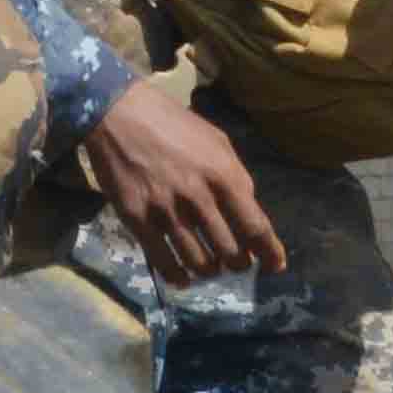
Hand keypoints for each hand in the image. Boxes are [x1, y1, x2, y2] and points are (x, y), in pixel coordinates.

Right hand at [80, 72, 286, 278]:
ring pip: (199, 261)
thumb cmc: (172, 124)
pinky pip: (163, 260)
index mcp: (224, 175)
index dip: (270, 253)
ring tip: (209, 267)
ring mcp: (166, 210)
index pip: (255, 227)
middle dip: (237, 263)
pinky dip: (177, 276)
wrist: (118, 114)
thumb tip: (246, 211)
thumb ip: (235, 177)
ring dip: (209, 270)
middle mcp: (198, 197)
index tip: (274, 267)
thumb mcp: (217, 142)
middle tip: (235, 262)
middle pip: (230, 251)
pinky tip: (182, 278)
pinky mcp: (137, 219)